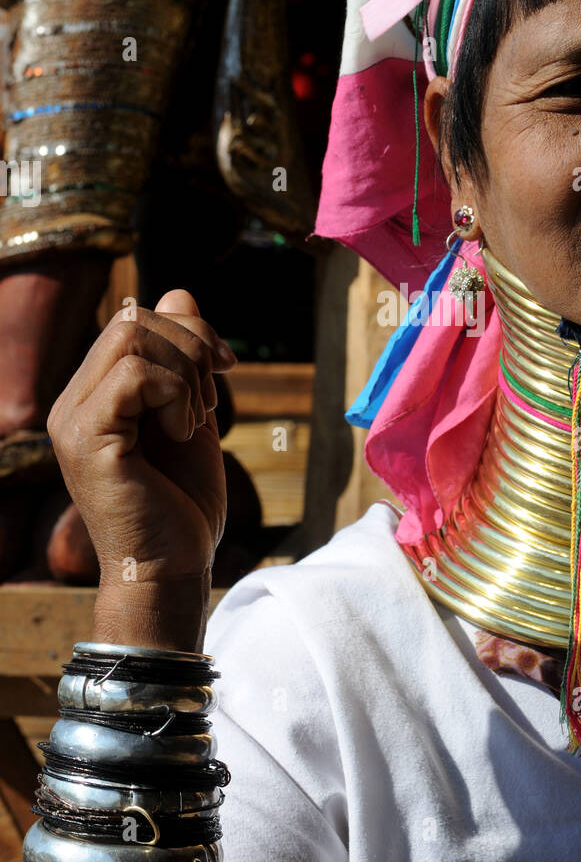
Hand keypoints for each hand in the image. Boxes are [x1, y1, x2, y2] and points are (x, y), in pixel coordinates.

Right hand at [47, 291, 236, 645]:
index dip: (191, 329)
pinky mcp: (87, 440)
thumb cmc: (183, 505)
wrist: (173, 570)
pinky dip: (175, 394)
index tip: (226, 368)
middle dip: (193, 344)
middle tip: (213, 399)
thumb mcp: (192, 415)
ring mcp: (73, 420)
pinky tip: (183, 432)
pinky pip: (135, 375)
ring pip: (131, 334)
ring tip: (195, 420)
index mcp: (95, 395)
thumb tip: (177, 291)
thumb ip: (183, 360)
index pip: (135, 319)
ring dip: (185, 372)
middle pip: (132, 318)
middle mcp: (73, 402)